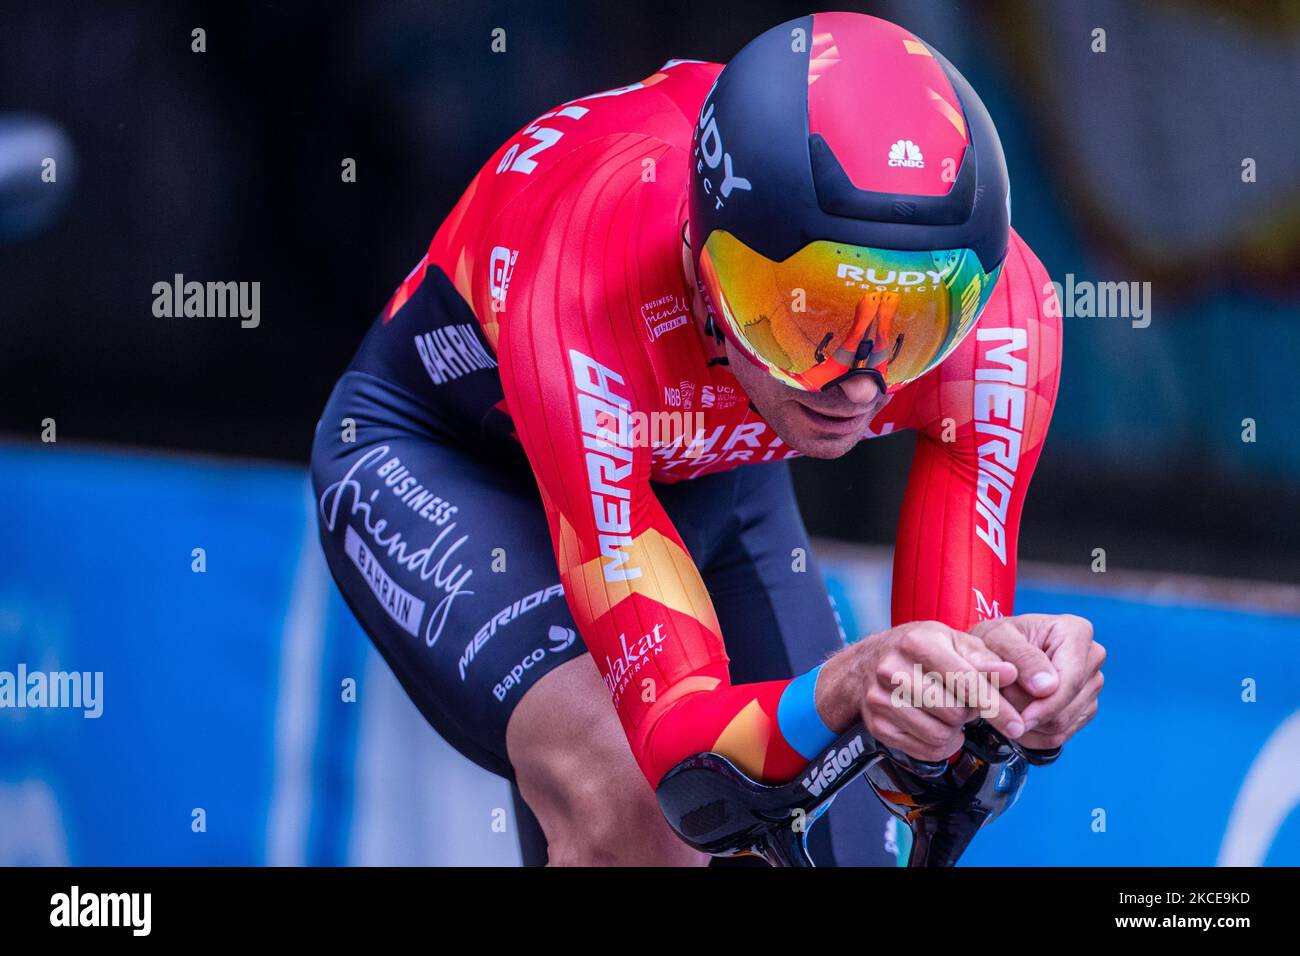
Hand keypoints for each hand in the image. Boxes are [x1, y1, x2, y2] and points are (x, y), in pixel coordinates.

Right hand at [819, 620, 1023, 762]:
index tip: (1017, 725)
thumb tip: (1011, 674)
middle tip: (966, 703)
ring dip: (955, 730)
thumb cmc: (920, 650)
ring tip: (949, 711)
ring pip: (939, 735)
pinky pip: (925, 751)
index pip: (966, 683)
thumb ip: (984, 658)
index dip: (997, 707)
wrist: (868, 664)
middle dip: (969, 713)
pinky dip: (940, 744)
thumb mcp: (952, 641)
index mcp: (917, 642)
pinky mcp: (877, 725)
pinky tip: (936, 724)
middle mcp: (892, 669)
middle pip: (954, 713)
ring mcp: (880, 699)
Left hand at [970, 613, 1103, 749]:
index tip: (1018, 717)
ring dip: (1028, 725)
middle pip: (1065, 707)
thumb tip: (1047, 687)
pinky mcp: (1083, 708)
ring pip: (1062, 725)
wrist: (995, 650)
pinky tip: (1014, 720)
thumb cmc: (995, 639)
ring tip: (1003, 707)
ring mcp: (1091, 685)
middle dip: (1029, 713)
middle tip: (999, 704)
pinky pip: (1059, 735)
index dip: (1044, 705)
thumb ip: (1021, 658)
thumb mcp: (997, 638)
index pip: (1070, 680)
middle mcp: (1091, 658)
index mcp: (1077, 632)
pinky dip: (1032, 734)